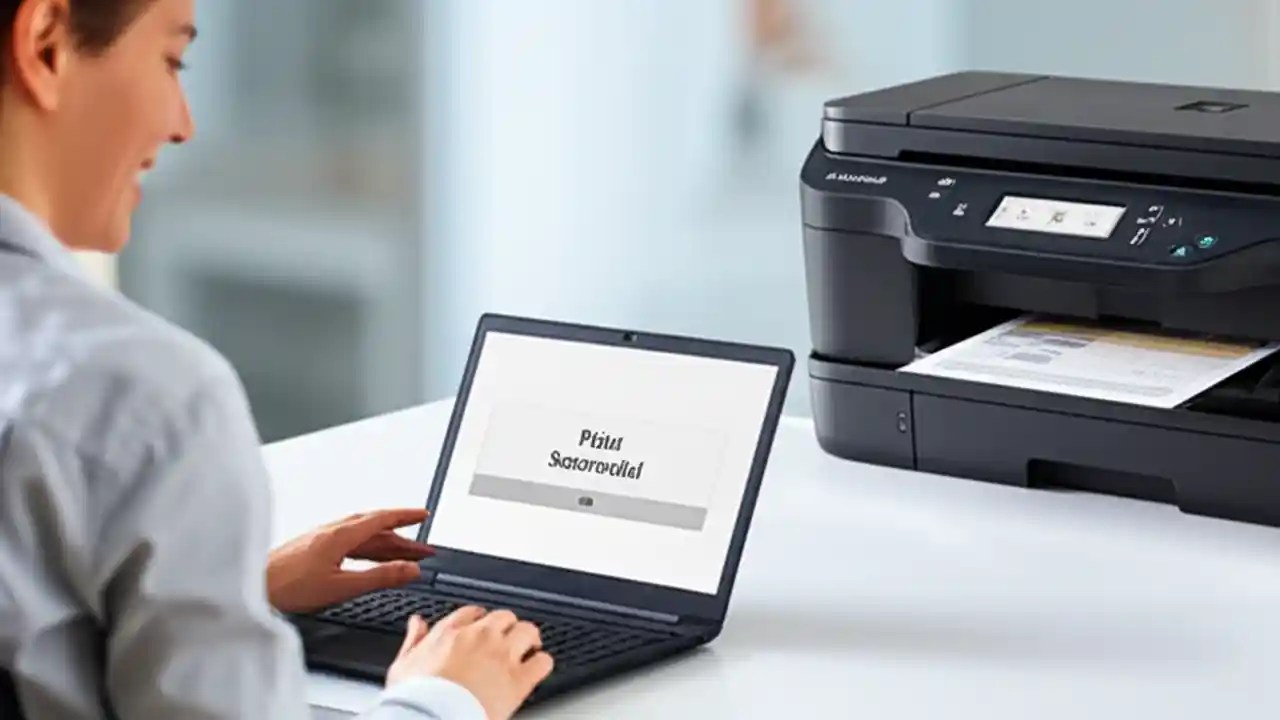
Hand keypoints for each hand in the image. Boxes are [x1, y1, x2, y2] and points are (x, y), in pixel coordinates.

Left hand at [267, 508, 433, 613]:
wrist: (248, 589)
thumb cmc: (286, 587)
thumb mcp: (341, 585)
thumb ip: (379, 576)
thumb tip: (410, 569)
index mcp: (340, 535)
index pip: (381, 519)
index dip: (405, 516)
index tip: (423, 514)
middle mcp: (330, 532)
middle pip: (373, 528)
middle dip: (401, 535)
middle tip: (422, 546)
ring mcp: (319, 539)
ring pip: (360, 536)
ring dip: (384, 543)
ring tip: (402, 554)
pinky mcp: (310, 550)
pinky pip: (348, 542)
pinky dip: (366, 548)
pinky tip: (367, 557)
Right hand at [387, 607, 553, 719]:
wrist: (433, 719)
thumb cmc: (416, 698)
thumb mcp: (403, 665)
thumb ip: (413, 640)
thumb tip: (416, 623)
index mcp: (451, 632)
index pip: (472, 612)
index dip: (479, 620)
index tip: (480, 628)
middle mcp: (480, 637)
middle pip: (504, 617)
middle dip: (506, 627)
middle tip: (506, 639)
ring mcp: (502, 656)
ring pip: (528, 632)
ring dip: (529, 639)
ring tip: (528, 648)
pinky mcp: (519, 679)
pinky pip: (543, 662)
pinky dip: (542, 664)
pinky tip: (537, 668)